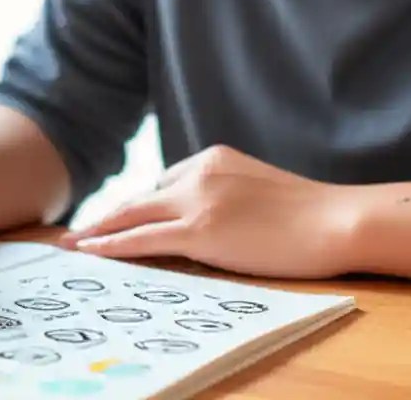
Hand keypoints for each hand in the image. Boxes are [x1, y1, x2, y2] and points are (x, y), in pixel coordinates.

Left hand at [61, 145, 362, 278]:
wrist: (338, 219)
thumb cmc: (312, 214)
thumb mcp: (261, 191)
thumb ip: (228, 197)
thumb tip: (212, 222)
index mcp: (214, 158)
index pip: (164, 183)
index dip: (139, 207)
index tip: (120, 221)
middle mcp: (199, 171)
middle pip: (140, 197)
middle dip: (106, 217)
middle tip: (77, 233)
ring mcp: (198, 199)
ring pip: (133, 215)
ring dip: (98, 231)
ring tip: (72, 245)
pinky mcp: (200, 230)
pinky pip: (143, 239)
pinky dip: (112, 246)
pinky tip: (91, 253)